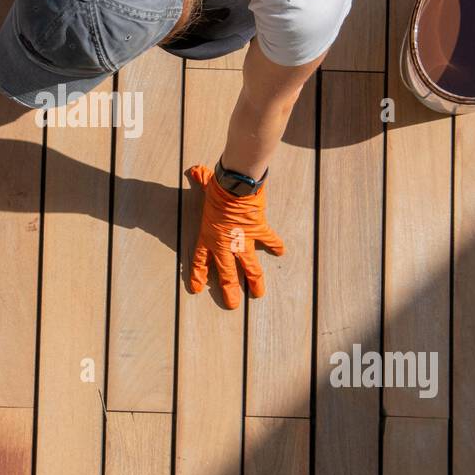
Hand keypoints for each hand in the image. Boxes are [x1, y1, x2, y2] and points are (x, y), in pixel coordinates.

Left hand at [186, 163, 284, 308]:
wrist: (236, 186)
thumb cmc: (218, 187)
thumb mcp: (206, 185)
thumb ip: (200, 180)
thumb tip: (193, 170)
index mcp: (209, 237)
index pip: (200, 261)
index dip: (198, 276)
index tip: (197, 289)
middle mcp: (225, 244)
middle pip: (227, 275)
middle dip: (230, 292)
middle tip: (232, 305)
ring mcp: (243, 241)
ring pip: (250, 269)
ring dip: (255, 282)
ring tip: (258, 295)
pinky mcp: (259, 232)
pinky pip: (269, 241)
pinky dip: (276, 246)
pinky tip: (281, 252)